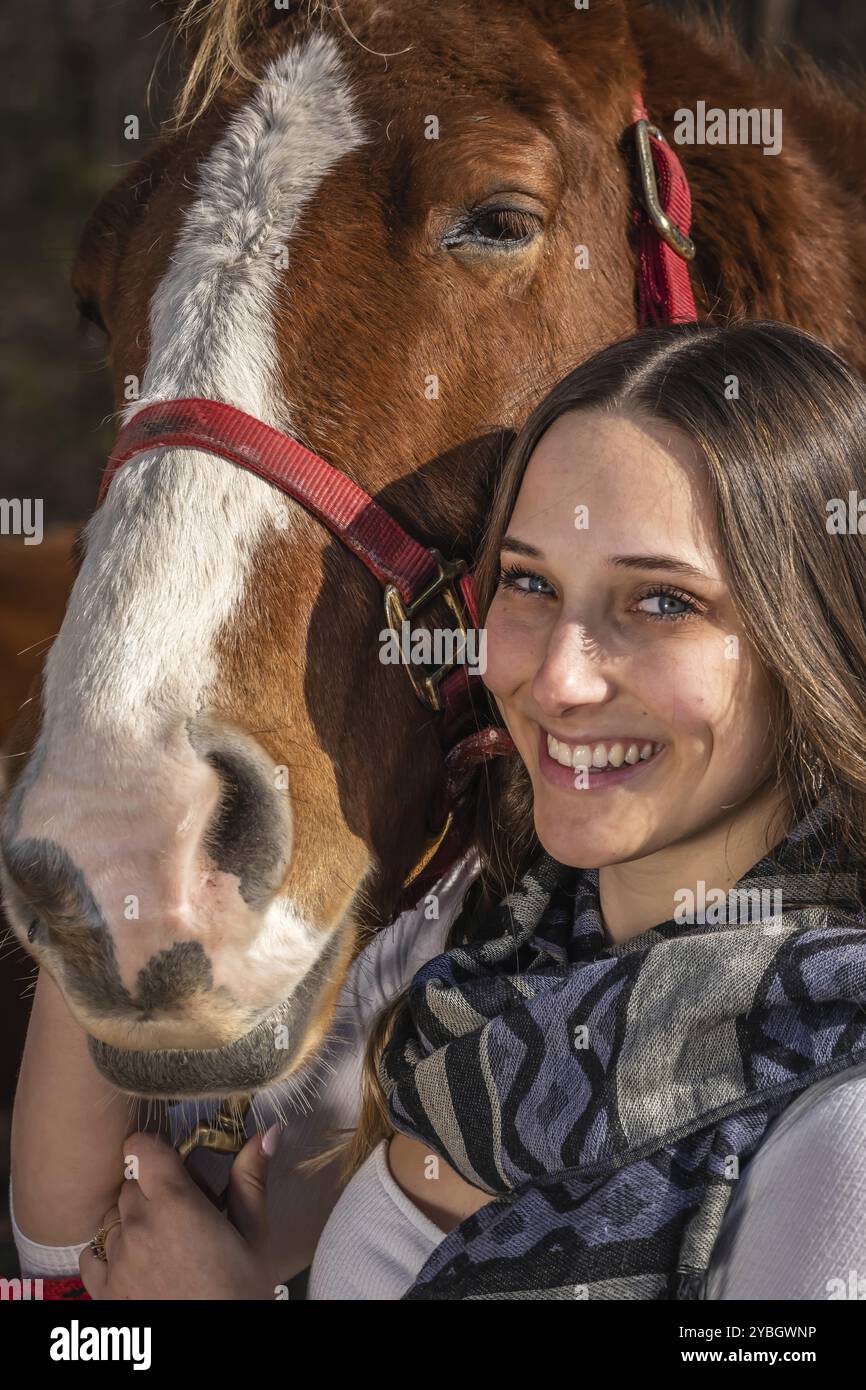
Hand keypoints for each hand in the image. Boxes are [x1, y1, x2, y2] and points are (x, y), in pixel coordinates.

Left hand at [80, 1127, 279, 1299]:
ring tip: (163, 1242)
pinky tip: (135, 1262)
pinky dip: (108, 1252)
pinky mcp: (103, 1291)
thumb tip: (269, 1131)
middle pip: (131, 1183)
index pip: (141, 1147)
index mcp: (175, 1203)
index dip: (156, 1148)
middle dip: (153, 1187)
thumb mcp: (254, 1235)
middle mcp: (137, 1225)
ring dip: (132, 1219)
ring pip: (112, 1217)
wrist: (223, 1351)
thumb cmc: (242, 1293)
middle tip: (184, 1211)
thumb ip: (251, 1179)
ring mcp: (115, 1260)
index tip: (174, 1162)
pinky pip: (90, 1254)